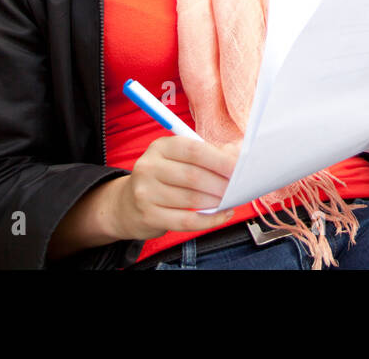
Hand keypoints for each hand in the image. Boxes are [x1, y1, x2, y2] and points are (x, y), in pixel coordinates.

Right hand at [111, 137, 242, 239]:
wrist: (128, 205)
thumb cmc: (165, 176)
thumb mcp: (181, 158)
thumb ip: (211, 153)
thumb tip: (240, 152)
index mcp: (161, 146)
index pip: (194, 150)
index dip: (220, 159)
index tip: (239, 168)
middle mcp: (149, 167)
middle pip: (194, 176)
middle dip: (221, 183)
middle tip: (237, 188)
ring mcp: (146, 193)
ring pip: (191, 199)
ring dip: (216, 202)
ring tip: (229, 200)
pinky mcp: (148, 216)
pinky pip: (186, 221)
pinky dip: (209, 220)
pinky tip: (222, 215)